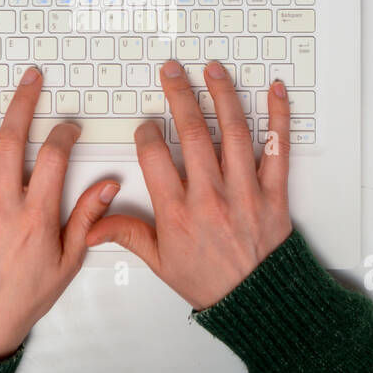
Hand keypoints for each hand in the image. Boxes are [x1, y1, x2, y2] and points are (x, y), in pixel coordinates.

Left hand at [0, 65, 118, 359]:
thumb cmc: (26, 295)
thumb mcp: (68, 261)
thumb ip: (87, 219)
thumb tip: (107, 185)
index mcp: (35, 219)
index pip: (54, 159)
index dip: (64, 134)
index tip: (69, 126)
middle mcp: (1, 207)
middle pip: (12, 141)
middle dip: (23, 103)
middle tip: (30, 78)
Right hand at [86, 59, 293, 308]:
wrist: (258, 303)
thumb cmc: (211, 283)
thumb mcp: (161, 263)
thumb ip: (129, 235)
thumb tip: (93, 227)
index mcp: (178, 213)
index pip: (156, 157)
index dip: (148, 134)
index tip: (148, 125)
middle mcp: (211, 197)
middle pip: (193, 133)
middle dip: (180, 95)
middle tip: (172, 71)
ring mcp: (245, 192)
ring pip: (234, 132)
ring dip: (223, 95)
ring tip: (214, 70)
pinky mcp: (274, 193)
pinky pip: (278, 149)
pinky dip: (279, 117)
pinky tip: (276, 91)